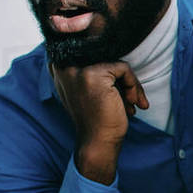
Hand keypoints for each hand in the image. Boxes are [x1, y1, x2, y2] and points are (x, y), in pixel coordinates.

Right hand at [50, 61, 147, 183]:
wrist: (97, 142)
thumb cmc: (96, 120)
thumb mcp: (86, 90)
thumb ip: (90, 71)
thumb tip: (114, 50)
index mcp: (58, 68)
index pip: (91, 54)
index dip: (110, 72)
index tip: (119, 91)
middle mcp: (64, 66)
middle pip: (105, 57)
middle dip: (122, 80)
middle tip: (131, 100)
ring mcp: (77, 69)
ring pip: (116, 65)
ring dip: (131, 85)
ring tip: (132, 104)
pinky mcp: (93, 74)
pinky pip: (124, 69)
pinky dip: (133, 86)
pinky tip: (133, 103)